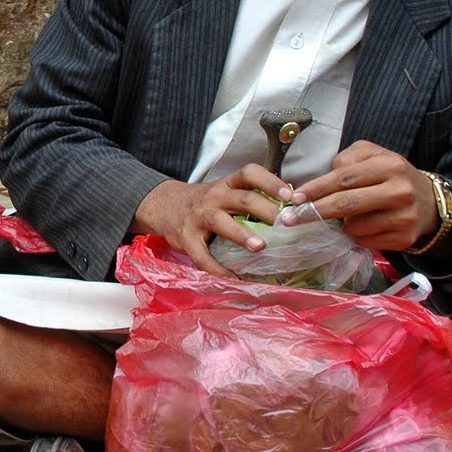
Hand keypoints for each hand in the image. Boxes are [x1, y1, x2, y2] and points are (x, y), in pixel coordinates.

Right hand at [131, 164, 292, 275]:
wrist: (162, 205)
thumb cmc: (204, 202)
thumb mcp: (224, 191)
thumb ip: (250, 198)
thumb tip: (290, 214)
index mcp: (227, 184)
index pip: (249, 174)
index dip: (270, 182)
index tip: (289, 196)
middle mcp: (213, 196)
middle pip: (242, 199)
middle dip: (265, 210)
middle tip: (284, 224)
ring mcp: (198, 216)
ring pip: (220, 221)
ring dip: (241, 234)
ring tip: (259, 247)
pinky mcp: (186, 237)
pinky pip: (202, 255)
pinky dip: (218, 268)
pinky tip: (234, 278)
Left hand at [286, 140, 435, 250]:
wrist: (428, 202)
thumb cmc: (390, 177)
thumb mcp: (372, 156)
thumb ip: (346, 160)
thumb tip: (318, 184)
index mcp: (390, 166)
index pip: (344, 178)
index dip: (316, 189)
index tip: (295, 198)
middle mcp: (400, 191)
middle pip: (346, 204)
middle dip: (314, 212)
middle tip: (291, 218)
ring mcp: (405, 217)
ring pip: (354, 226)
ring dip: (343, 223)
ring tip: (354, 214)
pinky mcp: (405, 238)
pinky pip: (365, 241)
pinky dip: (358, 235)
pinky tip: (367, 225)